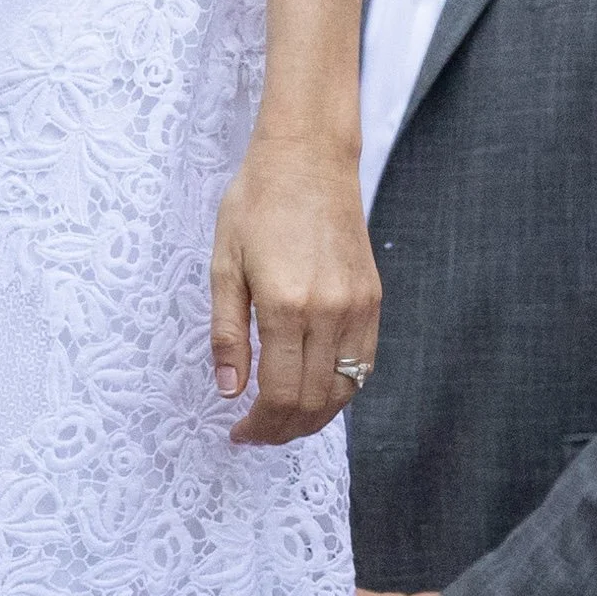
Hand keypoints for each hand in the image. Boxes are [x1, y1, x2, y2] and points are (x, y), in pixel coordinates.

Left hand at [210, 127, 379, 444]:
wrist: (308, 160)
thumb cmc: (256, 205)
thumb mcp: (223, 265)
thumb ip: (227, 333)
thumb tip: (229, 390)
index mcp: (286, 305)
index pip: (280, 394)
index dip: (260, 426)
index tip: (239, 434)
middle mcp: (330, 312)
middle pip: (314, 401)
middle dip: (283, 430)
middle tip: (256, 435)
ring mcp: (358, 308)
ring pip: (344, 391)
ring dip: (313, 418)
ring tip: (282, 422)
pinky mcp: (373, 299)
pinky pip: (364, 364)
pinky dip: (340, 390)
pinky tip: (313, 391)